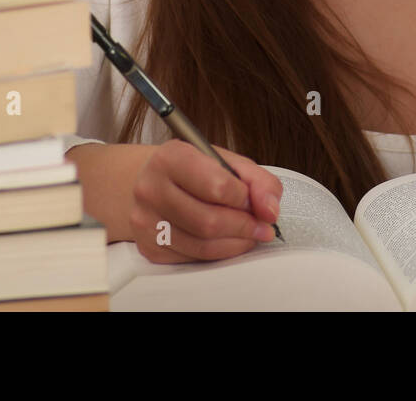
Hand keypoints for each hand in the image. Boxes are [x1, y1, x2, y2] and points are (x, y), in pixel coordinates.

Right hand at [129, 139, 283, 263]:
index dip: (244, 198)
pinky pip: (193, 258)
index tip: (254, 200)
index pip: (216, 186)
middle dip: (245, 226)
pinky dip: (218, 252)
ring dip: (236, 243)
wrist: (154, 180)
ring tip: (249, 233)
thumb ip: (258, 180)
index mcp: (171, 158)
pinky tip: (227, 240)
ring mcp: (145, 221)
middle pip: (209, 221)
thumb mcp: (227, 161)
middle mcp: (151, 188)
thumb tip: (270, 210)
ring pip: (202, 245)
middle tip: (262, 226)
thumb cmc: (194, 169)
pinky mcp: (148, 247)